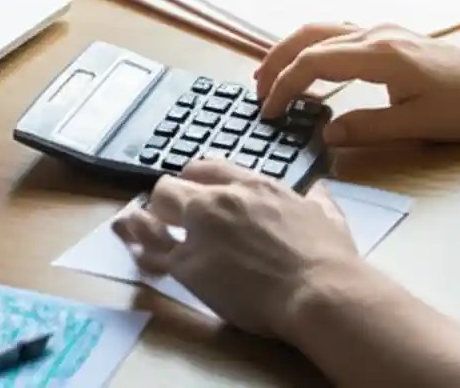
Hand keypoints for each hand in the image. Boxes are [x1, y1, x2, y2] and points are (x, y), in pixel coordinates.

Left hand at [112, 160, 362, 341]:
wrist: (318, 290)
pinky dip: (143, 252)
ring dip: (143, 220)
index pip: (207, 167)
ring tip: (131, 223)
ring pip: (153, 216)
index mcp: (252, 186)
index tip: (192, 186)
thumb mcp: (327, 216)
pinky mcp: (189, 267)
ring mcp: (199, 233)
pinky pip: (153, 255)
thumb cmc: (328, 257)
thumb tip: (320, 191)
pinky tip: (136, 252)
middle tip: (166, 211)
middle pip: (172, 187)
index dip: (194, 178)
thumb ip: (318, 201)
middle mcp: (219, 202)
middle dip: (167, 198)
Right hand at [254, 23, 459, 146]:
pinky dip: (310, 48)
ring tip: (269, 77)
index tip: (270, 112)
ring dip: (289, 50)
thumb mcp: (417, 125)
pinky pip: (336, 34)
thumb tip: (326, 135)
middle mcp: (374, 34)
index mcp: (379, 54)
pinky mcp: (387, 37)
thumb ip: (367, 128)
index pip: (314, 62)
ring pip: (320, 30)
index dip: (285, 86)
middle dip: (276, 62)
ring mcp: (380, 31)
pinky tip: (308, 69)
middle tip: (257, 93)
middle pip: (308, 37)